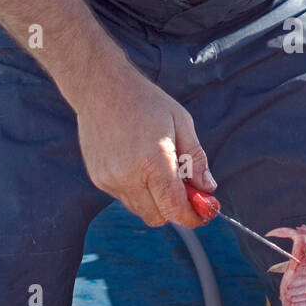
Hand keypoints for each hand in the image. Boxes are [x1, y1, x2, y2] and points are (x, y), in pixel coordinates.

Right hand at [75, 68, 215, 228]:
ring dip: (155, 201)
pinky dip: (137, 191)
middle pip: (157, 217)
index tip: (203, 214)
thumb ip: (196, 160)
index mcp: (153, 162)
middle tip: (185, 191)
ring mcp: (109, 180)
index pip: (174, 208)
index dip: (192, 217)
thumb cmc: (146, 102)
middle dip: (174, 210)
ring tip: (159, 171)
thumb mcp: (182, 123)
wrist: (101, 88)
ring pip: (140, 210)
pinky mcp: (98, 179)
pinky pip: (124, 198)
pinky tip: (139, 165)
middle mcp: (128, 176)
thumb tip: (207, 188)